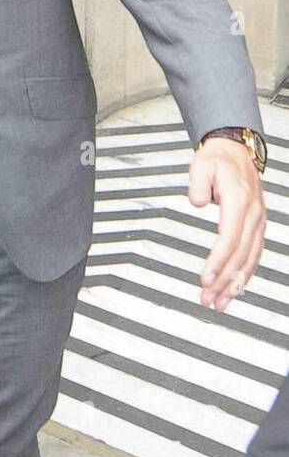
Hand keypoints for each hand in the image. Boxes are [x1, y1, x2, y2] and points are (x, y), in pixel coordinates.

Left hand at [190, 136, 266, 310]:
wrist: (236, 153)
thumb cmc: (217, 160)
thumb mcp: (202, 165)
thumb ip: (198, 183)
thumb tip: (198, 201)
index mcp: (239, 199)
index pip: (229, 237)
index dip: (218, 260)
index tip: (206, 278)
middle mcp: (253, 214)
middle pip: (239, 254)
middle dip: (224, 280)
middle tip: (208, 299)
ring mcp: (258, 222)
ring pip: (249, 259)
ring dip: (235, 284)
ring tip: (220, 303)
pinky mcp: (256, 228)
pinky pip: (253, 255)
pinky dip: (244, 275)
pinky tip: (235, 290)